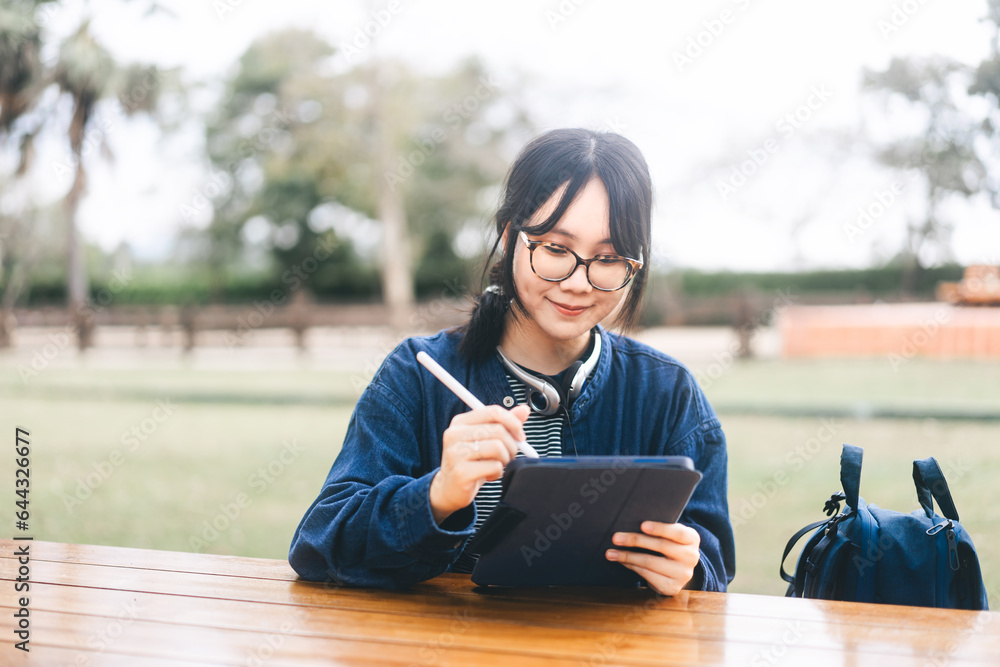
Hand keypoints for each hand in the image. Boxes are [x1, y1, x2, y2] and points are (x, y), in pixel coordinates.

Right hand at [429, 404, 529, 523]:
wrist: (450, 488)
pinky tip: (488, 475)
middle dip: (511, 445)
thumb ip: (503, 423)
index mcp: (460, 422)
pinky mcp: (461, 472)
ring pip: (497, 447)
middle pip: (498, 430)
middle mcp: (454, 434)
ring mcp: (456, 453)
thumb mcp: (485, 439)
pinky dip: (498, 473)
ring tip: (497, 465)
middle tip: (508, 455)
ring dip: (505, 459)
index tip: (519, 435)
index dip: (513, 422)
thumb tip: (524, 410)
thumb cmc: (470, 461)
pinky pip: (494, 466)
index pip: (493, 412)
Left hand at [605, 521, 700, 595]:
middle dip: (635, 540)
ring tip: (611, 553)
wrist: (678, 569)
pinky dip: (632, 567)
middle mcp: (691, 557)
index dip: (660, 528)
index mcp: (692, 539)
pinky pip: (647, 575)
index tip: (642, 525)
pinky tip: (622, 561)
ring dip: (627, 556)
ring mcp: (683, 574)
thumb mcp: (670, 534)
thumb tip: (630, 522)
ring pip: (650, 562)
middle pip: (660, 546)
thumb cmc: (668, 544)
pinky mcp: (672, 587)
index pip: (677, 532)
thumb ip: (659, 529)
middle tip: (616, 538)